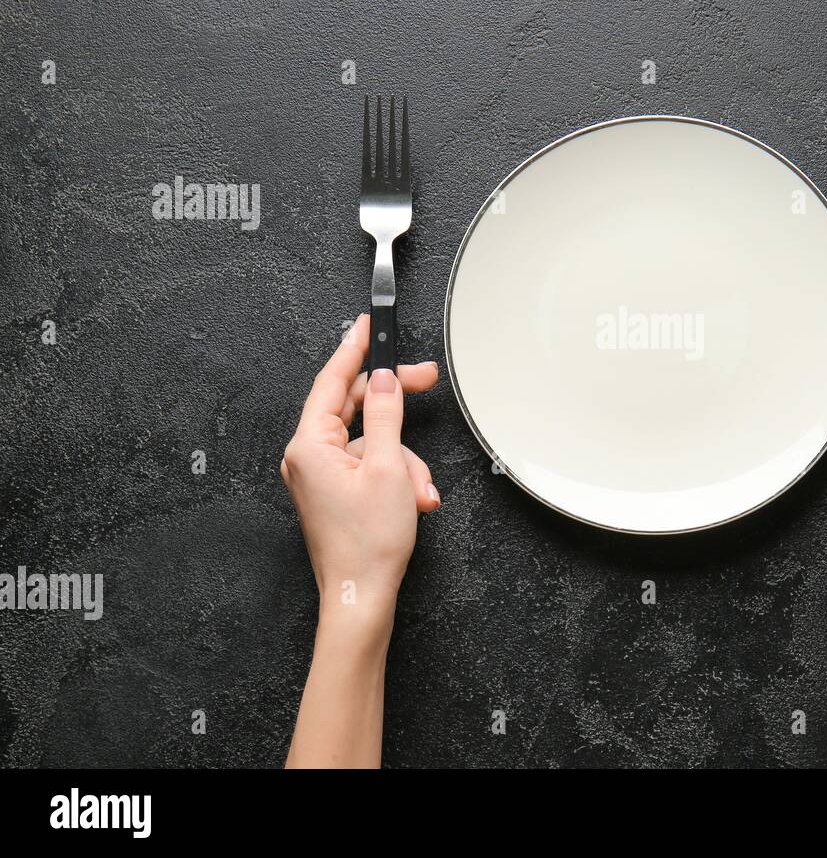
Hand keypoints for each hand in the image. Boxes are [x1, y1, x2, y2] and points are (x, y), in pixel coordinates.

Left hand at [282, 314, 439, 768]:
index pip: (332, 381)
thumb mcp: (387, 466)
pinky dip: (397, 477)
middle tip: (424, 378)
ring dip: (404, 459)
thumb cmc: (369, 542)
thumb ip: (385, 414)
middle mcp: (307, 456)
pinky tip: (415, 499)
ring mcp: (319, 476)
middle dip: (395, 406)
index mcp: (309, 444)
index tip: (367, 324)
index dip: (354, 349)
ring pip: (371, 441)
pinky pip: (369, 466)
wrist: (361, 596)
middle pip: (354, 407)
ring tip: (420, 490)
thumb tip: (382, 379)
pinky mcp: (334, 493)